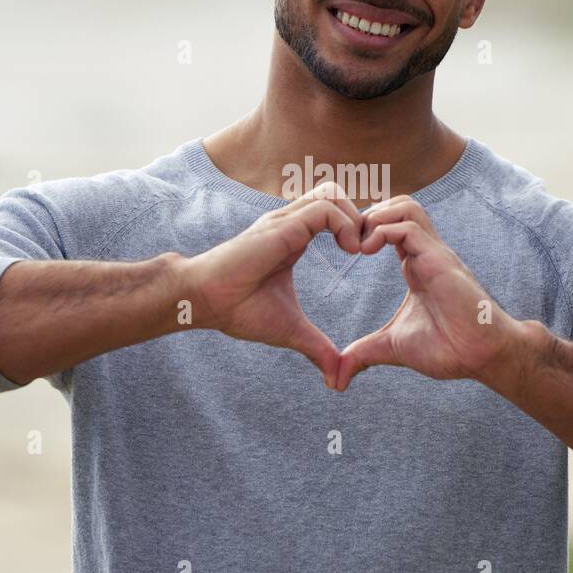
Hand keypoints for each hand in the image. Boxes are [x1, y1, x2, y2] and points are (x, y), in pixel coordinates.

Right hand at [183, 181, 361, 387]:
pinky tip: (349, 251)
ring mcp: (284, 221)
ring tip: (359, 250)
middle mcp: (289, 223)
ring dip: (354, 217)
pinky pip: (324, 209)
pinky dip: (345, 225)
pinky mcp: (282, 228)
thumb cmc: (238, 310)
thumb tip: (336, 379)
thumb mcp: (290, 330)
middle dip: (359, 215)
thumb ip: (317, 347)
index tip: (364, 256)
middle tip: (367, 249)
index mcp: (292, 237)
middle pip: (334, 193)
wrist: (204, 301)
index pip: (330, 211)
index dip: (353, 227)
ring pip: (331, 194)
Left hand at [335, 196, 521, 391]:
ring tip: (358, 244)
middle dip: (368, 213)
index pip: (390, 225)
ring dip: (376, 216)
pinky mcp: (440, 260)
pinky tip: (367, 251)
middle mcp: (426, 252)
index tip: (344, 249)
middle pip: (398, 205)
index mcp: (415, 265)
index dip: (364, 228)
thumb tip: (338, 377)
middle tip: (348, 240)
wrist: (482, 356)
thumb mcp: (393, 347)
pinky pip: (410, 228)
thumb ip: (365, 354)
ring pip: (406, 206)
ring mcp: (434, 253)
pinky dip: (383, 230)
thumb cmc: (448, 348)